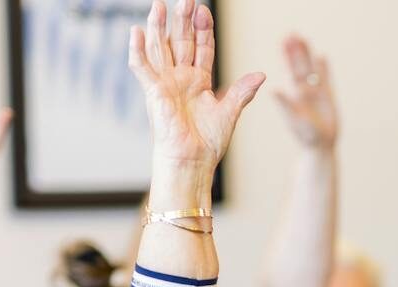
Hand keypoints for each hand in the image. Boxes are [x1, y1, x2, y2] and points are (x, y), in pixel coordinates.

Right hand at [129, 0, 262, 187]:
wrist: (193, 160)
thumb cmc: (208, 142)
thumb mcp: (230, 112)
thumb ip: (242, 91)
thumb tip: (261, 74)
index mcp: (199, 81)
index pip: (201, 48)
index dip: (203, 29)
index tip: (204, 10)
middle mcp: (180, 78)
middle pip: (180, 42)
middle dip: (182, 21)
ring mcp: (165, 82)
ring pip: (160, 48)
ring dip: (159, 27)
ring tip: (159, 5)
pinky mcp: (152, 91)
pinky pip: (142, 67)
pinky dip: (137, 49)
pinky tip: (137, 31)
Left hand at [273, 35, 335, 150]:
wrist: (320, 146)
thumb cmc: (305, 136)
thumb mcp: (294, 119)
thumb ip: (285, 104)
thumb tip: (274, 89)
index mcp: (294, 94)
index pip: (291, 70)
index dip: (288, 56)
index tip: (285, 41)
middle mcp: (303, 90)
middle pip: (300, 65)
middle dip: (296, 51)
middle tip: (292, 34)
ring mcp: (316, 92)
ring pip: (311, 69)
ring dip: (307, 55)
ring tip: (303, 38)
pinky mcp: (327, 97)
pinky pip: (325, 79)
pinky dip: (324, 68)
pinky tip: (321, 56)